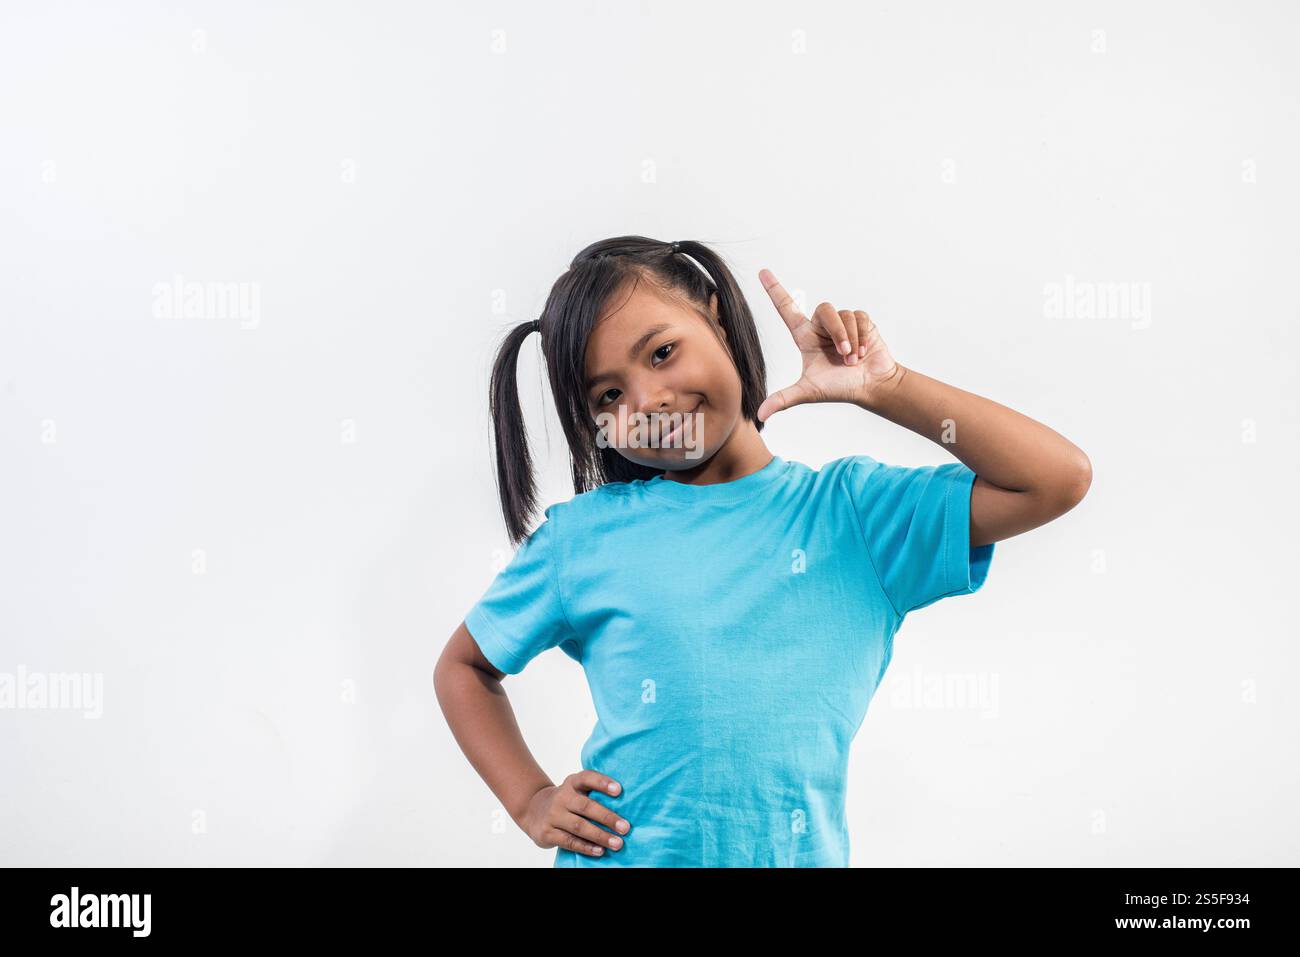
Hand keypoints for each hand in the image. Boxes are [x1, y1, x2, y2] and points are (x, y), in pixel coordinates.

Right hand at [519, 770, 630, 857]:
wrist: (533, 809)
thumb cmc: (566, 800)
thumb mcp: (576, 790)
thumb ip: (594, 793)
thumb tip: (628, 804)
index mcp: (572, 783)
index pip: (587, 778)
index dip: (602, 783)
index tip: (619, 790)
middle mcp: (561, 797)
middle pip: (586, 806)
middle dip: (607, 817)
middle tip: (626, 827)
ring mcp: (553, 815)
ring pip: (579, 826)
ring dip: (600, 836)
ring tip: (618, 843)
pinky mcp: (547, 833)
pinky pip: (569, 841)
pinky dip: (586, 847)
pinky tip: (600, 850)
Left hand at [756, 268, 901, 420]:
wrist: (871, 387)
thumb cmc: (839, 388)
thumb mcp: (808, 392)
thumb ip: (783, 399)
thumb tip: (759, 415)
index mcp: (805, 337)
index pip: (787, 308)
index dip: (775, 290)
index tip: (762, 272)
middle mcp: (822, 327)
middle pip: (824, 310)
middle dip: (837, 333)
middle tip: (844, 357)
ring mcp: (842, 323)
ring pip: (844, 316)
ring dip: (851, 341)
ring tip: (853, 360)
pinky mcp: (861, 322)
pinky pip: (860, 319)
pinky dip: (862, 338)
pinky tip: (864, 352)